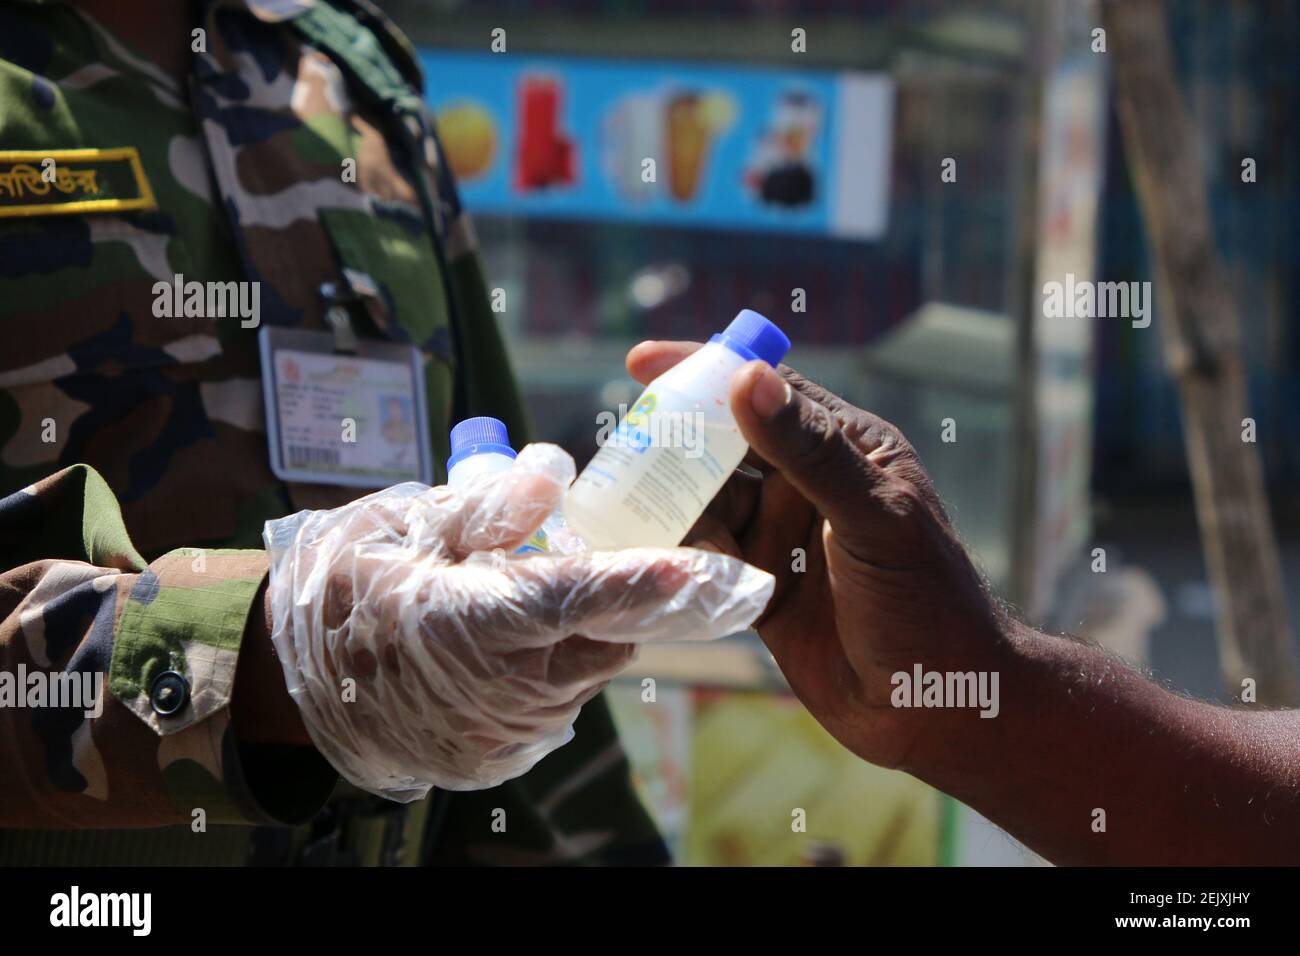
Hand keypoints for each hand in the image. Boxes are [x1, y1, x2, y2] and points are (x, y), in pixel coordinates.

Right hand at [263, 444, 773, 798]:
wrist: (285, 687)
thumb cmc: (336, 590)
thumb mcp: (392, 526)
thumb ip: (479, 507)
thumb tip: (553, 477)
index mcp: (459, 623)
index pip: (566, 600)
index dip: (633, 582)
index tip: (693, 564)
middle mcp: (491, 693)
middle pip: (597, 638)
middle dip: (611, 595)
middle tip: (577, 553)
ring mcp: (499, 737)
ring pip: (585, 672)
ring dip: (578, 633)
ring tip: (518, 600)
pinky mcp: (501, 760)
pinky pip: (558, 704)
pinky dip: (552, 670)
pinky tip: (505, 647)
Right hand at [628, 342, 1008, 771]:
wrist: (941, 709)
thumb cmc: (928, 603)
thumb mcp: (873, 519)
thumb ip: (811, 452)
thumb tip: (747, 378)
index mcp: (848, 447)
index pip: (769, 392)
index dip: (705, 372)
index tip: (641, 364)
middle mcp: (810, 485)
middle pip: (724, 446)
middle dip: (671, 444)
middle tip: (616, 451)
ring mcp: (784, 538)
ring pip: (707, 503)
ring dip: (669, 504)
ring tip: (621, 509)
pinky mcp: (761, 588)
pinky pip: (705, 559)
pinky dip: (677, 556)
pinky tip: (644, 558)